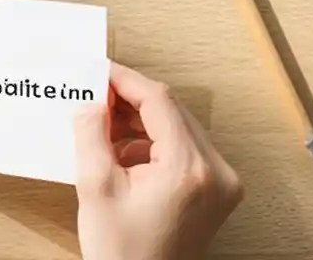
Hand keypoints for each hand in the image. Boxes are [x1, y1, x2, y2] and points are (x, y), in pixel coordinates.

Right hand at [73, 62, 242, 259]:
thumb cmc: (122, 253)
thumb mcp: (95, 187)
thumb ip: (92, 134)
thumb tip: (92, 100)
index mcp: (188, 169)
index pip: (159, 101)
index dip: (125, 80)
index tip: (98, 71)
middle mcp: (215, 172)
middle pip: (171, 111)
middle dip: (130, 101)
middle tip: (94, 97)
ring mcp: (221, 182)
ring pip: (177, 127)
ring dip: (140, 122)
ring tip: (103, 130)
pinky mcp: (216, 190)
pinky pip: (184, 148)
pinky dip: (153, 143)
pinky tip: (123, 154)